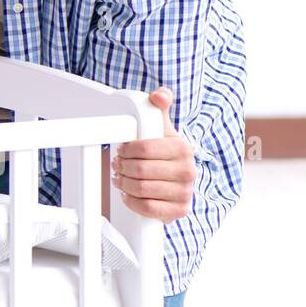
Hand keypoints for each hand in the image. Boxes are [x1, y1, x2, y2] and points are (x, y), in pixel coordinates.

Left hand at [111, 87, 196, 222]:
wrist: (174, 178)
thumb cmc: (163, 151)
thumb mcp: (161, 126)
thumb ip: (159, 106)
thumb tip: (159, 95)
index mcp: (183, 148)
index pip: (143, 149)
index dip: (126, 150)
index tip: (121, 150)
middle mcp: (188, 171)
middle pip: (140, 170)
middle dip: (122, 167)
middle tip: (118, 165)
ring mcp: (186, 192)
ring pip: (142, 189)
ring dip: (125, 184)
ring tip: (121, 178)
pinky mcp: (180, 211)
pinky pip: (148, 208)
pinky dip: (133, 201)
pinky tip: (130, 194)